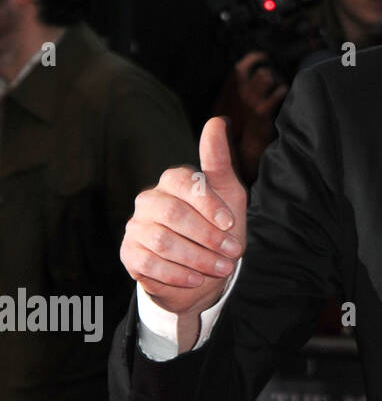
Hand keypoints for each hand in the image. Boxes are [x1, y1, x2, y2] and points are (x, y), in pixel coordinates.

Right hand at [120, 117, 246, 319]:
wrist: (203, 271)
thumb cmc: (218, 228)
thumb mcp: (229, 196)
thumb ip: (219, 161)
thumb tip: (216, 121)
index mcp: (173, 180)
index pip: (184, 182)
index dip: (209, 205)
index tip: (231, 225)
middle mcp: (150, 199)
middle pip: (173, 214)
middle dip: (207, 236)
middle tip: (232, 252)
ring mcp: (135, 226)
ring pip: (161, 240)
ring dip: (197, 258)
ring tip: (220, 268)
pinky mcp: (129, 253)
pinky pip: (148, 263)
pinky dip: (176, 273)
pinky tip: (196, 279)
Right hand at [231, 51, 288, 139]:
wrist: (248, 144)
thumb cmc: (247, 124)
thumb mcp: (238, 104)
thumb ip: (243, 88)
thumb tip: (258, 71)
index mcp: (232, 91)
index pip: (240, 67)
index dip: (253, 58)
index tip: (264, 56)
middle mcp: (239, 94)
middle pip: (260, 71)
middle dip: (273, 73)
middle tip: (278, 81)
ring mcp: (250, 102)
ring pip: (267, 77)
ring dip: (278, 80)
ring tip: (280, 88)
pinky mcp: (261, 110)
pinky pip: (278, 91)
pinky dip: (284, 91)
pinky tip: (284, 96)